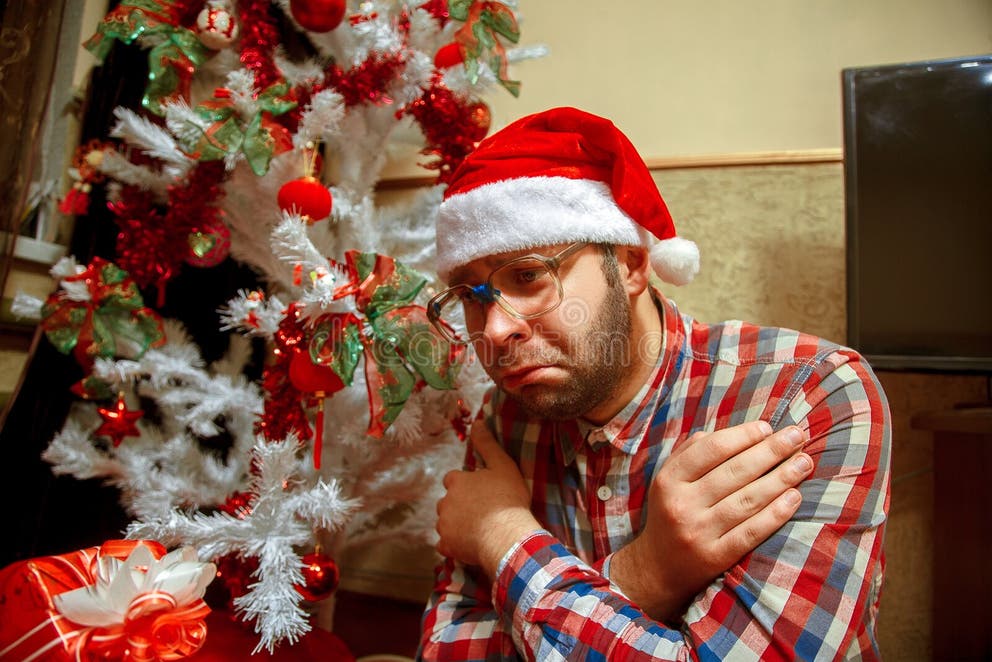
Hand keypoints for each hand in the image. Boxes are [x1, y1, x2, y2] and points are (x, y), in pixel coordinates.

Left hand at [435, 420, 539, 578]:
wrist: (507, 536)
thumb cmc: (508, 499)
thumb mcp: (503, 466)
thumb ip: (488, 444)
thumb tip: (477, 422)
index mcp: (457, 481)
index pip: (453, 479)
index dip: (465, 485)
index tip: (479, 492)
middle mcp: (445, 501)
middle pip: (448, 501)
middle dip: (459, 505)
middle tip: (481, 512)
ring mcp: (444, 525)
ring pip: (446, 522)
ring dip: (456, 524)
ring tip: (478, 530)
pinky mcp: (446, 545)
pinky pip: (445, 544)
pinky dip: (454, 545)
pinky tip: (469, 546)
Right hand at [611, 421, 812, 621]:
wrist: (658, 569)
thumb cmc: (671, 513)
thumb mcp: (669, 479)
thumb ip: (693, 452)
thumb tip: (734, 432)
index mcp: (669, 479)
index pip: (712, 449)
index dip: (743, 436)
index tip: (768, 428)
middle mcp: (682, 504)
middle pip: (735, 472)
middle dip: (771, 450)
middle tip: (798, 436)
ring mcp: (699, 533)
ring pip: (747, 500)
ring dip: (781, 478)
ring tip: (804, 462)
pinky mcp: (716, 558)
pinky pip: (752, 532)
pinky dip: (776, 513)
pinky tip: (795, 497)